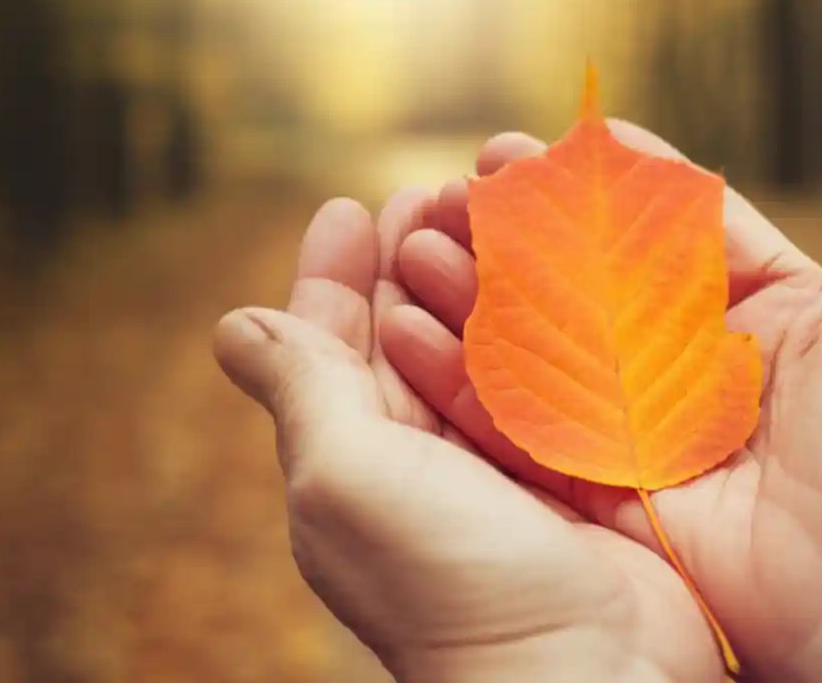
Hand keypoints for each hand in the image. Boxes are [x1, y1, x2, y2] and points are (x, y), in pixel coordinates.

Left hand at [213, 193, 726, 681]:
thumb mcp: (348, 481)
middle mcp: (422, 461)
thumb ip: (301, 394)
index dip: (332, 276)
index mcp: (351, 462)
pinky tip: (562, 277)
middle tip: (432, 187)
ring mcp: (502, 464)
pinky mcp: (576, 465)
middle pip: (407, 334)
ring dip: (482, 278)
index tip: (348, 207)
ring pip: (482, 346)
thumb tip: (235, 324)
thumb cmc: (450, 584)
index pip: (327, 348)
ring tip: (491, 211)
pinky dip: (549, 321)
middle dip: (411, 260)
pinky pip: (552, 375)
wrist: (587, 677)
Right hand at [380, 125, 821, 681]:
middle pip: (592, 277)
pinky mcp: (606, 483)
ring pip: (546, 340)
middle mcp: (696, 362)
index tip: (549, 141)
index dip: (611, 181)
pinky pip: (526, 422)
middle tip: (458, 180)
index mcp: (765, 309)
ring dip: (479, 286)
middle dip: (522, 225)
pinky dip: (468, 376)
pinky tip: (413, 322)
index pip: (675, 225)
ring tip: (417, 231)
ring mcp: (646, 423)